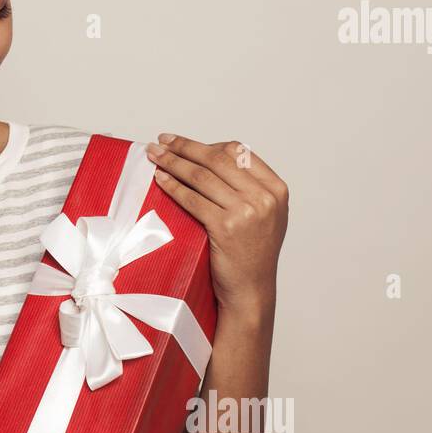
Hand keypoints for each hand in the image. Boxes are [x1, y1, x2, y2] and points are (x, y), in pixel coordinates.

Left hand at [145, 134, 287, 317]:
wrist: (251, 290)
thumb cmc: (252, 255)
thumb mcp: (264, 215)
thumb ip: (247, 187)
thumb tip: (213, 158)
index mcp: (276, 189)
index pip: (238, 152)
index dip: (208, 144)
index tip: (184, 143)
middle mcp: (264, 197)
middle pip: (217, 159)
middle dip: (185, 147)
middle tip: (162, 142)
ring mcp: (247, 212)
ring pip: (201, 176)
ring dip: (174, 162)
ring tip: (155, 156)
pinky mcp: (225, 227)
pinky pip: (192, 198)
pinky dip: (172, 186)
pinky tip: (160, 179)